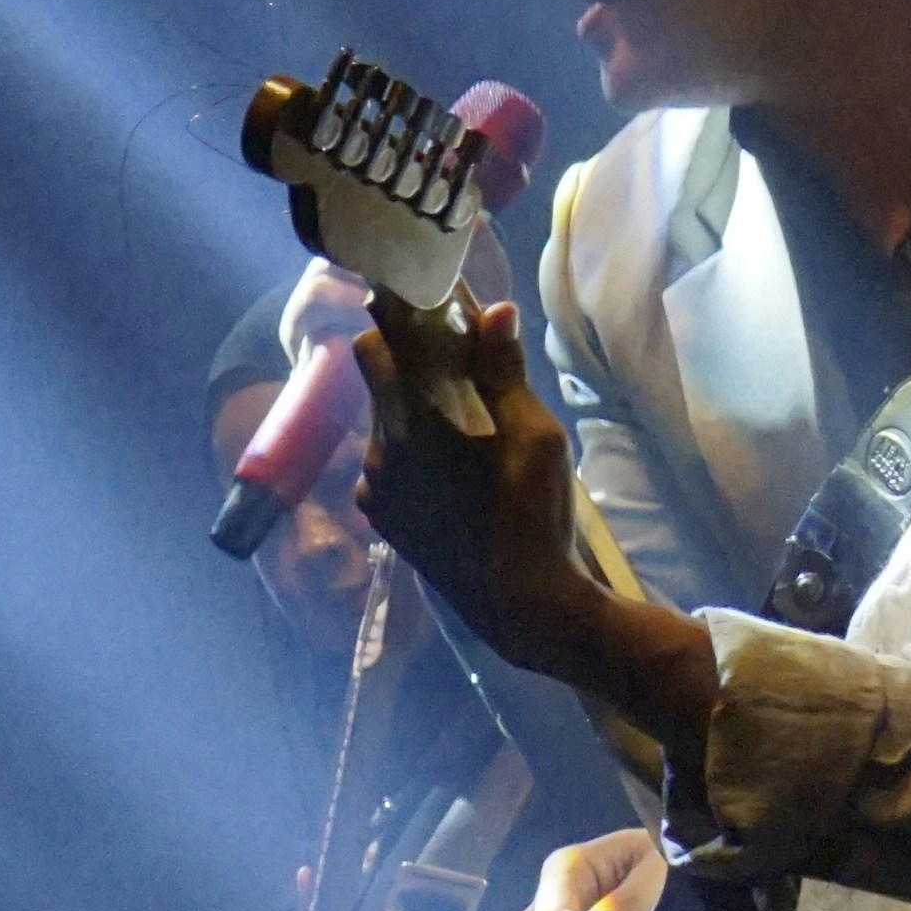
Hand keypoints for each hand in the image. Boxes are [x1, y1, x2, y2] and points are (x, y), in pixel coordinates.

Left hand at [358, 292, 722, 766]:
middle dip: (413, 364)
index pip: (376, 345)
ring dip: (415, 411)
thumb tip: (494, 310)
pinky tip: (453, 469)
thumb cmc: (532, 514)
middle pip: (382, 383)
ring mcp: (376, 491)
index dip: (395, 318)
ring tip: (464, 422)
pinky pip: (388, 465)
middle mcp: (378, 453)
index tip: (423, 305)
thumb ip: (504, 370)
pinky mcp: (383, 520)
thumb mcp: (534, 434)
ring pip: (387, 425)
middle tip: (459, 361)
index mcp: (409, 425)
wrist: (520, 605)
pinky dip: (412, 453)